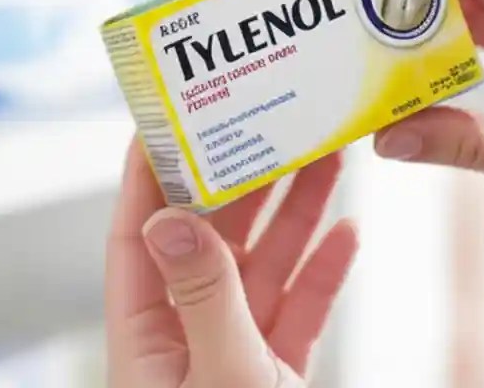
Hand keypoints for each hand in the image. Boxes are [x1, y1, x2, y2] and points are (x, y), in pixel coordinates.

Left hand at [106, 140, 357, 386]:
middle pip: (210, 241)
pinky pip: (300, 310)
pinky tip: (346, 231)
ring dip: (295, 216)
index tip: (170, 121)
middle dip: (244, 182)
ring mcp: (233, 354)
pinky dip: (322, 272)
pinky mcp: (275, 375)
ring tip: (323, 159)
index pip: (137, 239)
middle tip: (269, 126)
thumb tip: (172, 218)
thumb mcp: (221, 372)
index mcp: (145, 339)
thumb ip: (205, 297)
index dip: (149, 177)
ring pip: (262, 269)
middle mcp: (185, 339)